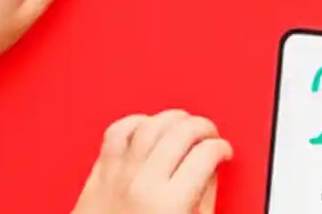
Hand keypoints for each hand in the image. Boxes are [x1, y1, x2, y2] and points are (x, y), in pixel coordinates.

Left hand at [73, 111, 233, 213]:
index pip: (206, 154)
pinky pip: (116, 131)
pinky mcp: (99, 173)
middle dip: (204, 127)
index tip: (222, 151)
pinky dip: (135, 122)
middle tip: (209, 135)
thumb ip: (203, 197)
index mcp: (170, 204)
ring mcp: (118, 175)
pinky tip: (148, 127)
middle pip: (181, 132)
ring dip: (173, 118)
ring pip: (150, 124)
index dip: (221, 148)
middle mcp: (143, 184)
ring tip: (183, 125)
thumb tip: (210, 168)